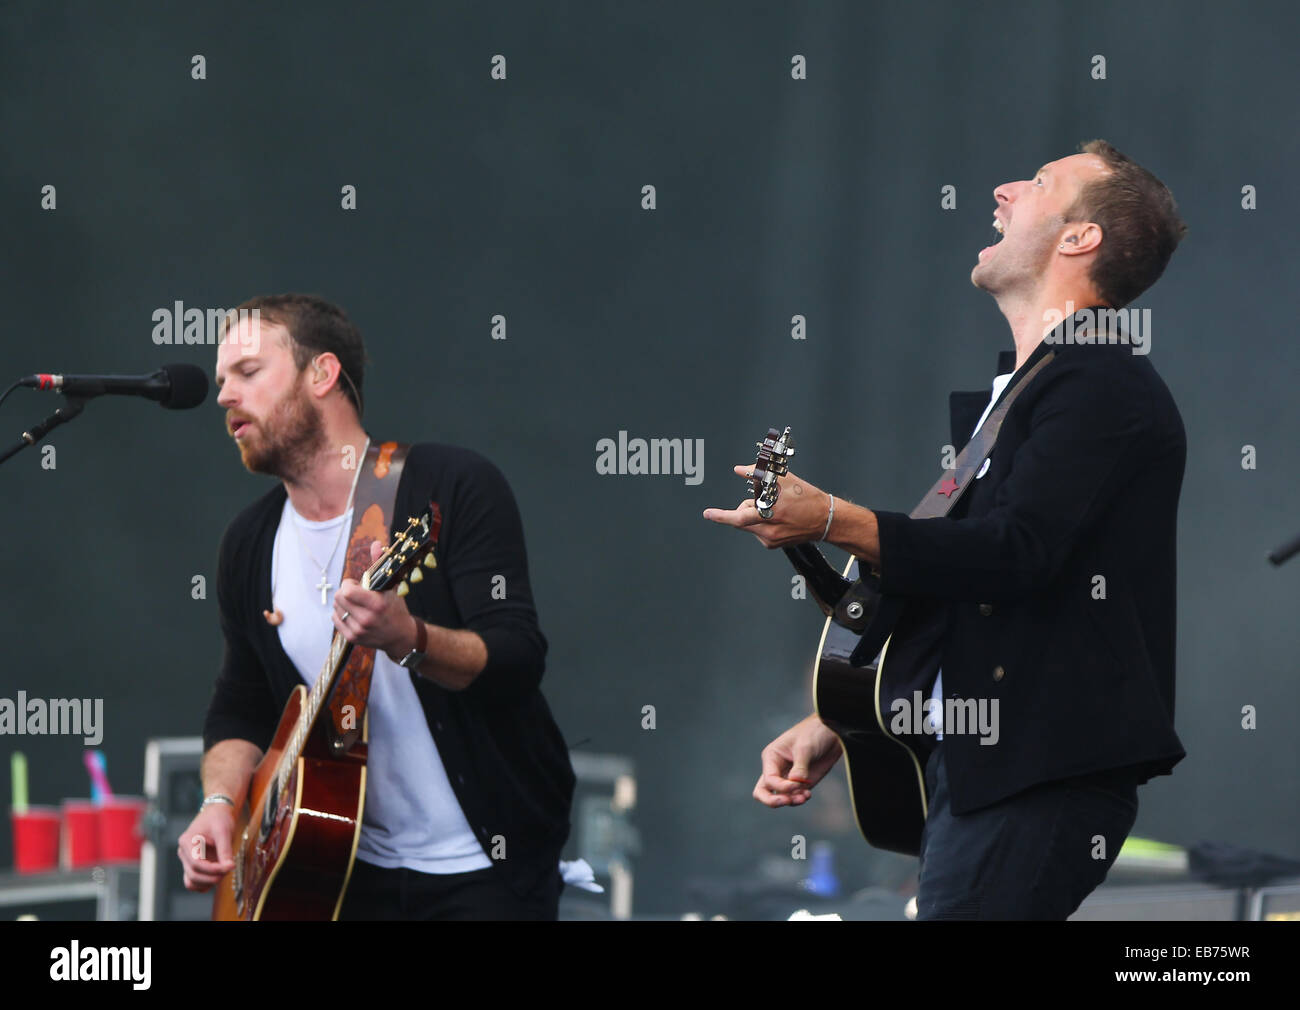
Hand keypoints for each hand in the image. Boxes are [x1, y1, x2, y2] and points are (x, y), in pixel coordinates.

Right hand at [177, 805, 236, 891]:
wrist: (217, 813)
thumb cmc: (219, 818)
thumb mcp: (224, 831)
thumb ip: (225, 850)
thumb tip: (229, 868)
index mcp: (186, 842)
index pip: (196, 864)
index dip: (213, 870)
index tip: (229, 867)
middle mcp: (183, 853)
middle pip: (193, 875)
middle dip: (212, 877)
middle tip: (229, 869)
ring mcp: (187, 860)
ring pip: (192, 882)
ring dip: (208, 882)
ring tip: (224, 872)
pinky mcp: (194, 865)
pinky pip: (195, 881)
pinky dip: (206, 883)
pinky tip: (219, 874)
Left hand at [332, 540, 413, 658]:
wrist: (401, 635)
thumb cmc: (395, 607)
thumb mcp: (391, 585)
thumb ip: (380, 564)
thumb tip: (375, 544)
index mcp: (377, 604)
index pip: (346, 591)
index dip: (348, 584)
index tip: (357, 584)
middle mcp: (367, 619)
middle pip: (339, 598)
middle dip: (345, 592)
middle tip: (356, 593)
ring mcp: (359, 630)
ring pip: (336, 608)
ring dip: (343, 603)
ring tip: (356, 604)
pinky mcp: (352, 638)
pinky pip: (335, 619)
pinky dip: (341, 613)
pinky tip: (352, 613)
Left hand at [703, 465, 831, 548]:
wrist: (825, 519)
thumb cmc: (807, 498)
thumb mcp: (785, 480)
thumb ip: (758, 475)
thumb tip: (740, 470)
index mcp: (771, 512)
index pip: (739, 516)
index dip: (721, 515)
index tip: (707, 514)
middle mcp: (768, 529)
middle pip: (742, 518)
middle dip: (744, 507)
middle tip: (758, 500)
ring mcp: (770, 539)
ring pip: (749, 524)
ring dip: (754, 514)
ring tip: (774, 508)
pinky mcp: (772, 544)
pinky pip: (757, 530)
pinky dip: (761, 522)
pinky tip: (777, 518)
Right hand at [754, 714, 842, 807]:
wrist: (832, 733)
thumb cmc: (814, 732)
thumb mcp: (805, 747)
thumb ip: (799, 767)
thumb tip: (795, 783)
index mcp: (772, 757)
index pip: (769, 779)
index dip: (781, 787)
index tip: (797, 785)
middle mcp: (776, 768)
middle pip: (763, 792)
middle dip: (772, 800)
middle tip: (787, 801)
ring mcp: (788, 777)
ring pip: (779, 797)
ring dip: (791, 800)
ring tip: (804, 796)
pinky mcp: (801, 783)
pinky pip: (794, 797)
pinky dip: (799, 799)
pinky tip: (807, 795)